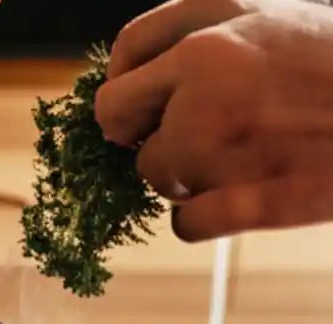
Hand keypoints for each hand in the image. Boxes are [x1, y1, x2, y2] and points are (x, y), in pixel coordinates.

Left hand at [95, 0, 332, 240]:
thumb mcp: (284, 14)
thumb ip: (212, 30)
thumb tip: (141, 73)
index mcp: (216, 21)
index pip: (125, 58)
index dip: (124, 88)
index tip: (135, 109)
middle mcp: (209, 73)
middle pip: (118, 120)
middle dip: (145, 134)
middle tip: (185, 142)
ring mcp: (227, 138)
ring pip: (154, 175)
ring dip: (186, 177)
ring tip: (248, 158)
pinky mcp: (256, 195)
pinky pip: (185, 224)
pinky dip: (203, 220)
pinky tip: (239, 201)